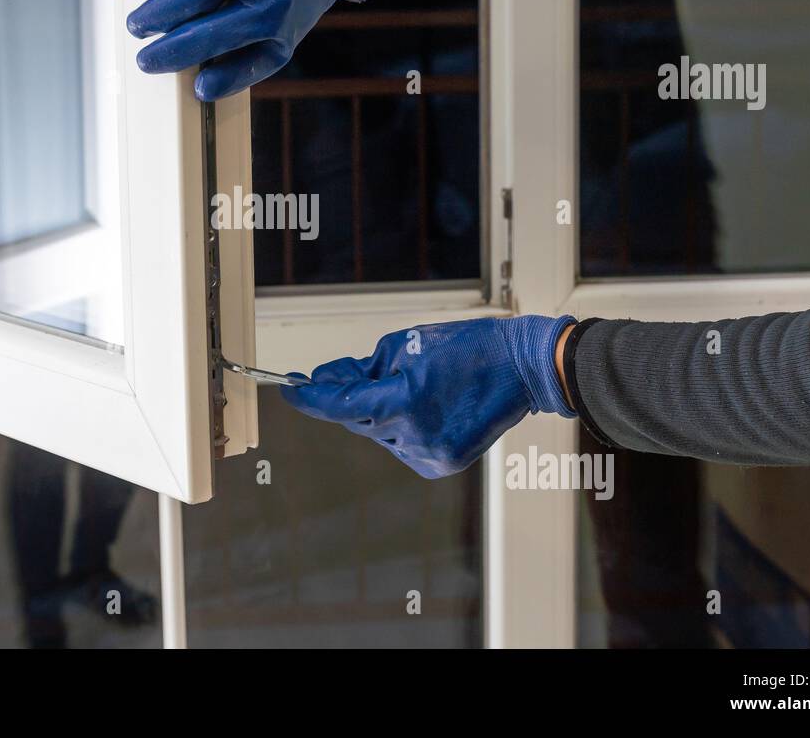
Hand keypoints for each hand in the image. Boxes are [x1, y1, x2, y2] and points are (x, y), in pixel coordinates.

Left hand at [281, 316, 577, 478]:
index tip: (289, 390)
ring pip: (380, 436)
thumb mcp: (405, 345)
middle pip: (358, 421)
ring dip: (378, 413)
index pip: (340, 405)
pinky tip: (421, 408)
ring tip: (407, 385)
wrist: (521, 369)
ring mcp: (429, 455)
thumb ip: (363, 368)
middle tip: (344, 373)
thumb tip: (328, 380)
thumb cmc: (465, 347)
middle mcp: (415, 435)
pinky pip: (403, 447)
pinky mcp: (441, 465)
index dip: (310, 398)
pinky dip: (401, 429)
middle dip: (348, 398)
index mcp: (405, 401)